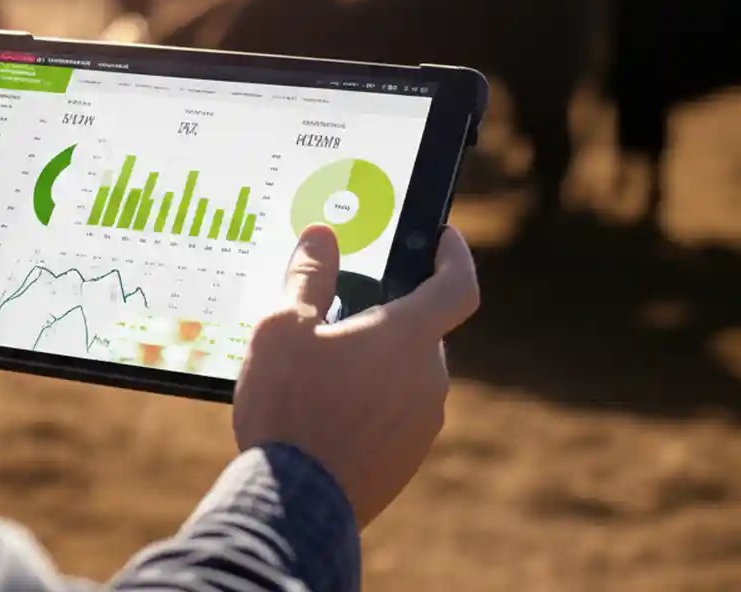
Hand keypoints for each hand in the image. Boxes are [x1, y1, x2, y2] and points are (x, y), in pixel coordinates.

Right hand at [234, 224, 478, 528]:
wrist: (296, 503)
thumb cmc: (290, 406)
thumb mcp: (283, 328)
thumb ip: (308, 276)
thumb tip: (322, 237)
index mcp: (408, 337)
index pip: (457, 285)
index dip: (454, 255)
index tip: (442, 239)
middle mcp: (428, 379)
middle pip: (418, 334)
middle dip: (384, 321)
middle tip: (337, 317)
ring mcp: (421, 425)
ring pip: (403, 378)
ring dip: (372, 367)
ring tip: (318, 374)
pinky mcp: (405, 461)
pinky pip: (394, 418)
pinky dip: (368, 407)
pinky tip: (323, 416)